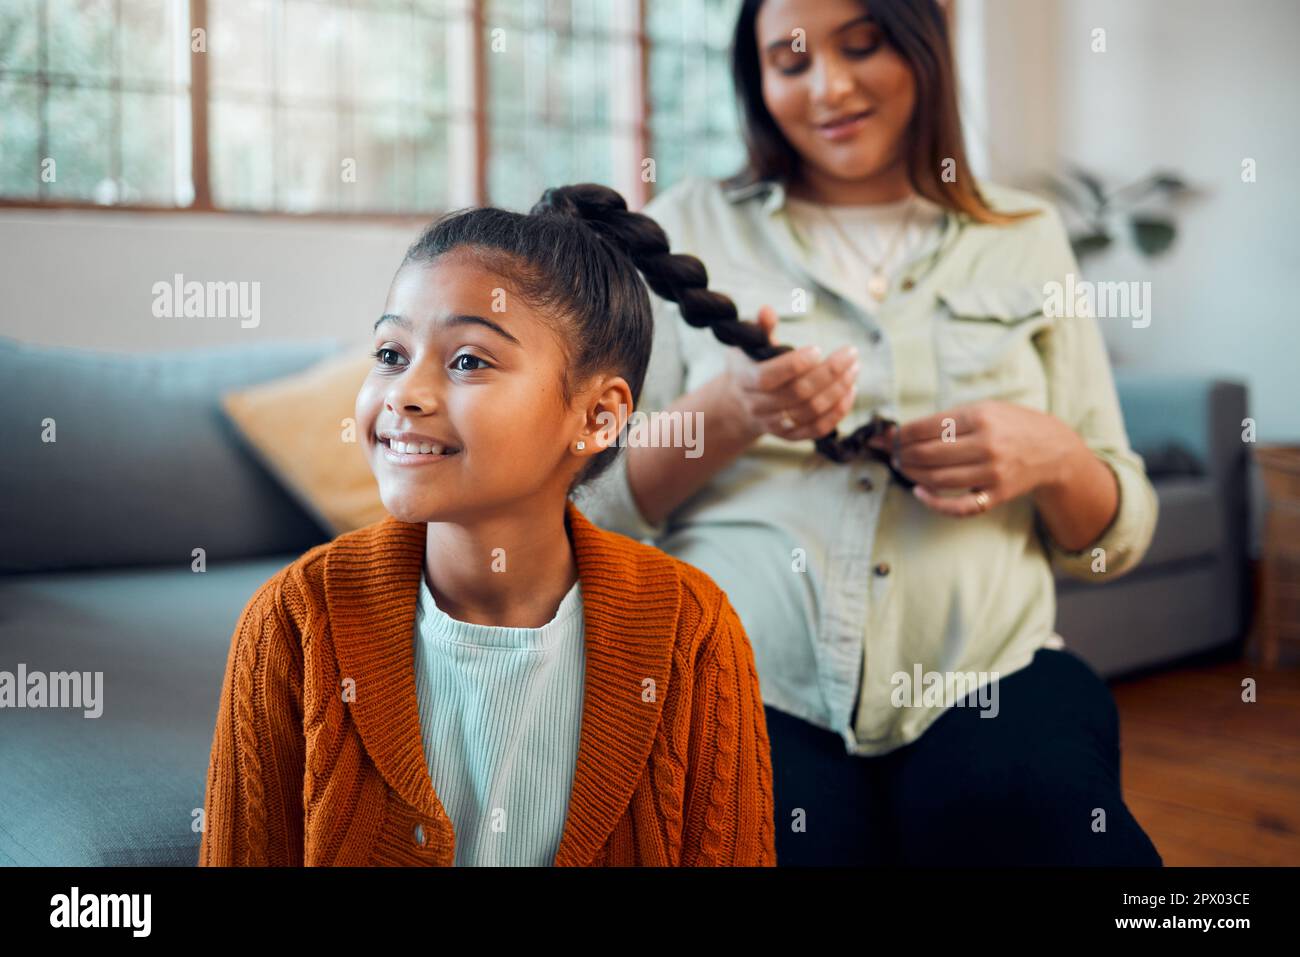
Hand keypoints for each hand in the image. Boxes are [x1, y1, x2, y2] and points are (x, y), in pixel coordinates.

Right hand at [723, 305, 859, 442]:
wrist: (738, 404)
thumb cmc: (749, 365)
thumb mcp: (748, 344)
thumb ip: (760, 328)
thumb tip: (767, 310)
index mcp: (745, 380)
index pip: (769, 376)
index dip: (795, 364)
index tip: (818, 348)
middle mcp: (757, 406)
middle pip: (798, 394)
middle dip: (829, 373)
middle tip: (851, 354)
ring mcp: (774, 424)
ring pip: (811, 412)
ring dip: (838, 390)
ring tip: (855, 369)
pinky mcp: (790, 436)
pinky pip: (817, 429)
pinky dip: (838, 412)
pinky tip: (851, 391)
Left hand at [867, 400, 1082, 516]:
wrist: (1052, 448)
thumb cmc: (1010, 425)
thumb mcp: (984, 409)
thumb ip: (947, 419)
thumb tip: (903, 431)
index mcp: (980, 417)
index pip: (926, 428)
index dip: (900, 435)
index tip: (888, 437)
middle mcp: (986, 444)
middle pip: (928, 454)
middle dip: (901, 455)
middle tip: (891, 454)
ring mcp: (991, 472)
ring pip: (938, 479)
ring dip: (912, 475)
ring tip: (902, 468)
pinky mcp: (995, 494)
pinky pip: (958, 505)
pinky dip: (934, 503)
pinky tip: (920, 492)